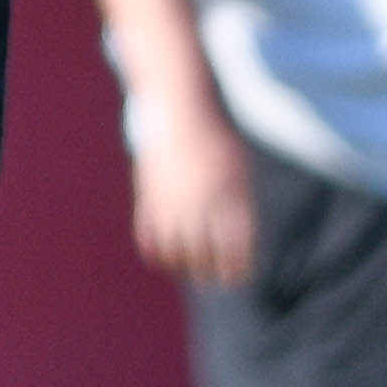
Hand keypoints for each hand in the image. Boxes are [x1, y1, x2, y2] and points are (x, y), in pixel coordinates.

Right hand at [130, 97, 254, 287]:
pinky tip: (167, 252)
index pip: (233, 246)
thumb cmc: (214, 139)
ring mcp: (170, 197)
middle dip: (209, 271)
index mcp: (226, 193)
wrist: (178, 109)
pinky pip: (148, 236)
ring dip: (182, 265)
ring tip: (190, 268)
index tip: (237, 277)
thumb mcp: (237, 168)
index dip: (236, 268)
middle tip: (214, 277)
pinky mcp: (148, 195)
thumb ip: (238, 204)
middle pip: (203, 253)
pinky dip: (157, 251)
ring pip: (173, 250)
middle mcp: (198, 198)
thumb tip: (237, 243)